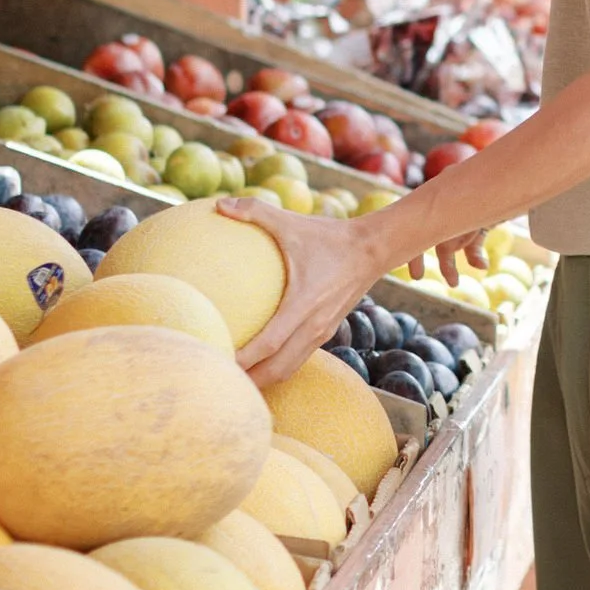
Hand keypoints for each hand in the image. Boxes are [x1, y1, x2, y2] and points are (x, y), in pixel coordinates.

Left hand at [220, 193, 387, 388]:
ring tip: (233, 385)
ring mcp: (322, 332)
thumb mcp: (292, 222)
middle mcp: (313, 326)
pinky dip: (277, 368)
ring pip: (288, 370)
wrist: (373, 249)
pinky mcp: (326, 331)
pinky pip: (298, 359)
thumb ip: (255, 212)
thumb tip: (220, 204)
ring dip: (263, 381)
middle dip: (248, 383)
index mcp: (303, 305)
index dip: (242, 360)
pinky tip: (257, 365)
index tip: (216, 364)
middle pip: (277, 370)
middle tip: (216, 384)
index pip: (268, 344)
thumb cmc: (329, 236)